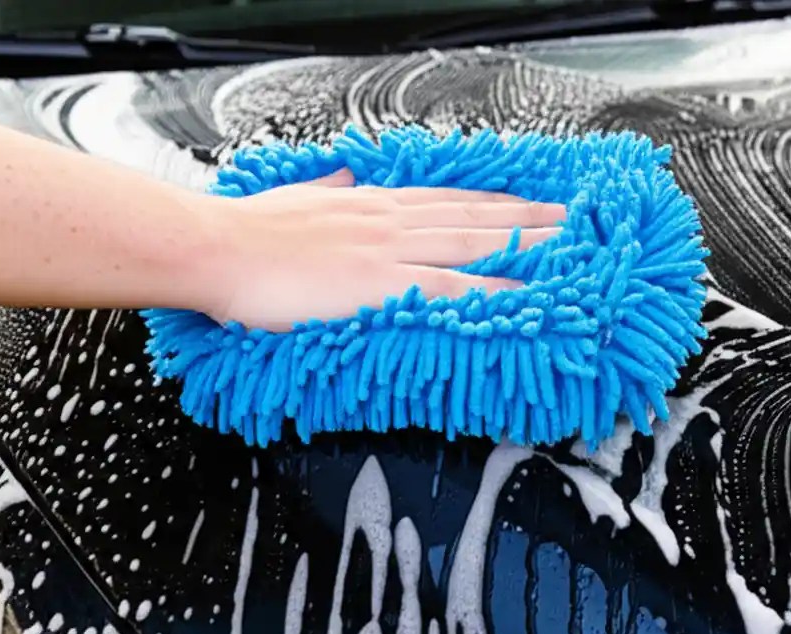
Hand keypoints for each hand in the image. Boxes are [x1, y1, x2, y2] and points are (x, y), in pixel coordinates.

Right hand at [193, 169, 564, 331]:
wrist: (219, 248)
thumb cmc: (247, 233)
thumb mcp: (294, 200)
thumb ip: (325, 192)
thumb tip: (341, 181)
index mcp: (371, 206)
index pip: (448, 199)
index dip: (492, 200)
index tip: (525, 201)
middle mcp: (390, 221)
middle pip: (475, 216)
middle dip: (528, 217)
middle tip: (572, 218)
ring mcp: (391, 251)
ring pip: (476, 244)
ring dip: (526, 245)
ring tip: (568, 249)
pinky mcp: (383, 284)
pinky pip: (453, 289)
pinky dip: (492, 290)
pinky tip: (523, 295)